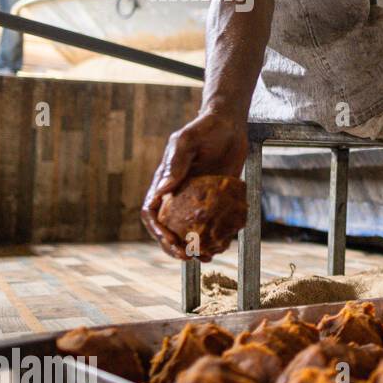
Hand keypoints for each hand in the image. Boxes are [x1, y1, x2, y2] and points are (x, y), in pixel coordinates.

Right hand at [141, 111, 247, 260]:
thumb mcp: (187, 141)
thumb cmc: (205, 128)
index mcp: (164, 183)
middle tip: (190, 257)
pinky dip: (216, 236)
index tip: (170, 241)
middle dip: (175, 247)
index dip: (157, 231)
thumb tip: (161, 190)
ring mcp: (197, 198)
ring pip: (190, 230)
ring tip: (207, 258)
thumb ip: (175, 164)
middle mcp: (178, 194)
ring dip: (195, 247)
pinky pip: (213, 222)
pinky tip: (225, 245)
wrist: (230, 124)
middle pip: (169, 228)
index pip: (152, 213)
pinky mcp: (217, 198)